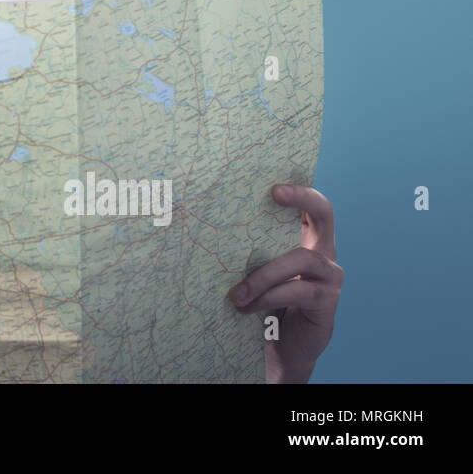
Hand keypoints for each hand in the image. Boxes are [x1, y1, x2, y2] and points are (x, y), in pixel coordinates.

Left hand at [229, 184, 341, 382]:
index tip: (274, 185)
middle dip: (303, 198)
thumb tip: (206, 223)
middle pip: (324, 214)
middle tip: (275, 192)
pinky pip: (297, 291)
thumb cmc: (261, 304)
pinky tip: (246, 307)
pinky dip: (268, 297)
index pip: (309, 206)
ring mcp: (329, 277)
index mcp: (304, 240)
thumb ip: (248, 250)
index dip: (299, 190)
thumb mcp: (254, 271)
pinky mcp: (326, 302)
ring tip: (236, 294)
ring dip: (263, 275)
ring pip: (301, 258)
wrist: (279, 350)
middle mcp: (323, 253)